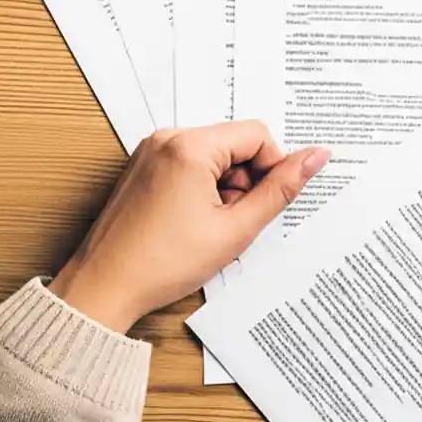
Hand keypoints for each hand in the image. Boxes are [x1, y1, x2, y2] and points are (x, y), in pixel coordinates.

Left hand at [48, 122, 329, 332]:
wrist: (105, 287)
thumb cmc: (162, 263)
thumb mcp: (235, 228)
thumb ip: (281, 189)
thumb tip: (316, 157)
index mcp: (190, 145)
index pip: (257, 134)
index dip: (272, 170)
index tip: (261, 206)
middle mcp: (167, 138)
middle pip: (234, 143)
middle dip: (245, 182)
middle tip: (232, 223)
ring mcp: (150, 152)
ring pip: (213, 157)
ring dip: (224, 188)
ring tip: (208, 227)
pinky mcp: (142, 167)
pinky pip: (188, 165)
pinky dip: (201, 190)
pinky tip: (191, 223)